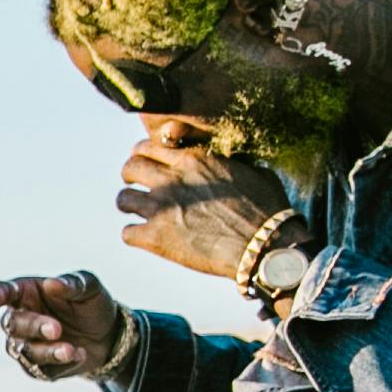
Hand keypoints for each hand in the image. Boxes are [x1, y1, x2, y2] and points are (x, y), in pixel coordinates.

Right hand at [0, 270, 124, 382]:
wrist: (107, 335)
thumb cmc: (90, 305)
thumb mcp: (90, 288)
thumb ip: (73, 284)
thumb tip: (51, 283)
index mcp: (26, 293)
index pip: (4, 292)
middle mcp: (20, 318)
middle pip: (12, 324)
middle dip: (33, 327)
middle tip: (56, 328)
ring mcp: (26, 345)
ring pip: (23, 352)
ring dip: (47, 352)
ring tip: (70, 350)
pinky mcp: (38, 367)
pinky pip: (41, 370)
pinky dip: (61, 365)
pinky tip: (80, 354)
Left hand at [115, 118, 291, 284]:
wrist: (265, 245)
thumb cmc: (268, 210)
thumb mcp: (254, 172)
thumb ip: (232, 163)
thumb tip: (234, 162)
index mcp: (193, 160)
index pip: (148, 146)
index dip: (145, 155)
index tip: (150, 164)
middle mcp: (172, 179)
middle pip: (130, 167)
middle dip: (131, 176)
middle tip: (136, 185)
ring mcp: (161, 208)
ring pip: (123, 199)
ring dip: (130, 205)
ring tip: (138, 212)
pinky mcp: (156, 238)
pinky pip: (127, 233)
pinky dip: (136, 236)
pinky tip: (148, 238)